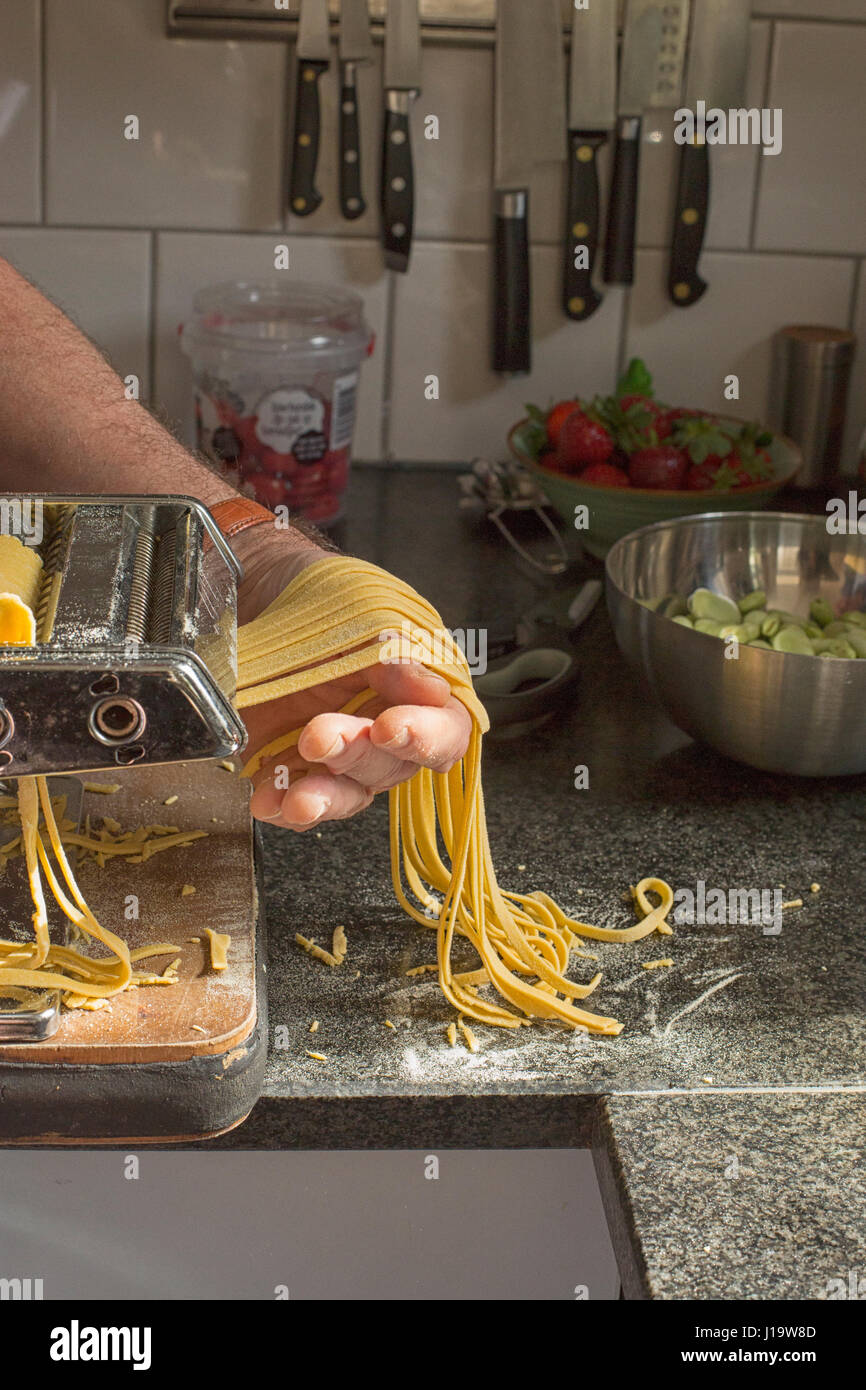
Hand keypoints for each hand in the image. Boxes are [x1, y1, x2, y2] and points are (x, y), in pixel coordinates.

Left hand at [234, 526, 471, 830]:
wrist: (254, 595)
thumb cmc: (319, 598)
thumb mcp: (360, 609)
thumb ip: (395, 651)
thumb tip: (433, 690)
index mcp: (416, 692)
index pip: (446, 731)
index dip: (427, 738)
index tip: (391, 727)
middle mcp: (382, 732)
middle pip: (393, 767)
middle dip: (357, 755)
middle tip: (320, 735)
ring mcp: (338, 757)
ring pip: (348, 795)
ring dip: (324, 798)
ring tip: (298, 797)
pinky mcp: (292, 770)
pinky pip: (296, 803)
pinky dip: (281, 804)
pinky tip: (267, 798)